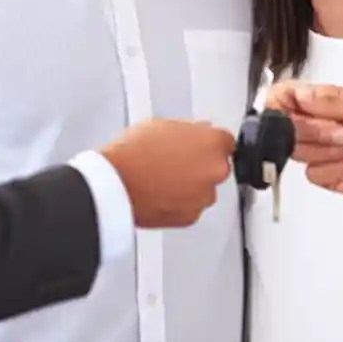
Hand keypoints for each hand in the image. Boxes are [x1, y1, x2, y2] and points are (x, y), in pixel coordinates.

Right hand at [100, 119, 234, 227]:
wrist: (115, 184)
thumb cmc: (133, 154)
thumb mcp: (162, 125)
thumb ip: (189, 129)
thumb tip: (197, 131)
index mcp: (212, 143)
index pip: (226, 142)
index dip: (209, 142)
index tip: (200, 145)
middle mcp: (214, 171)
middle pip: (217, 166)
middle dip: (201, 164)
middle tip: (176, 160)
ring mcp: (204, 196)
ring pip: (204, 189)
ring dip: (192, 185)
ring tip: (164, 177)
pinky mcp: (190, 216)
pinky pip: (191, 206)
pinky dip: (181, 202)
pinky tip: (162, 192)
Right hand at [266, 82, 342, 198]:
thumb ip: (332, 99)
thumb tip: (300, 93)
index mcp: (320, 101)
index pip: (282, 97)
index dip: (278, 104)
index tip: (291, 110)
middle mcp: (313, 125)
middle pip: (285, 127)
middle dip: (316, 131)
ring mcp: (316, 150)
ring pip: (297, 151)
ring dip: (329, 150)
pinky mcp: (323, 174)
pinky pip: (312, 173)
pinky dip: (335, 168)